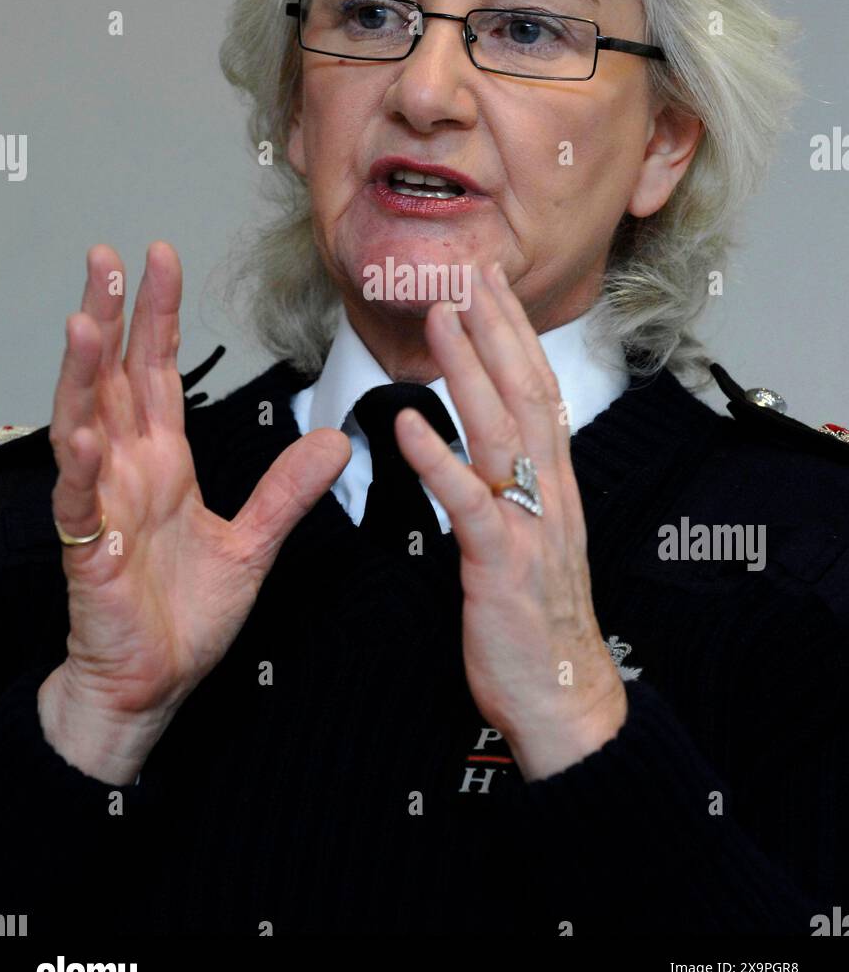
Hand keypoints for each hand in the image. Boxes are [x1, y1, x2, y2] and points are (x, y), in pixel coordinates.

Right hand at [39, 241, 349, 781]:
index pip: (156, 372)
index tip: (160, 258)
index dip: (158, 315)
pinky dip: (81, 465)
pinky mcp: (88, 550)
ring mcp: (101, 505)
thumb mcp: (253, 543)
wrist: (152, 683)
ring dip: (83, 372)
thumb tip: (334, 439)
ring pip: (84, 423)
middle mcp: (126, 470)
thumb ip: (288, 490)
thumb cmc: (184, 616)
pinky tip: (86, 432)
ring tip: (85, 319)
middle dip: (110, 316)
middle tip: (108, 256)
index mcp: (161, 462)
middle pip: (114, 378)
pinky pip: (81, 500)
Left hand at [394, 261, 626, 780]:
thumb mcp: (531, 536)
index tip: (490, 287)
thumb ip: (511, 485)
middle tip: (468, 274)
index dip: (514, 334)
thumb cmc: (536, 618)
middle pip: (525, 393)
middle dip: (497, 329)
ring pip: (500, 432)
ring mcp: (529, 524)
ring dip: (468, 372)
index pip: (537, 390)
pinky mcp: (501, 563)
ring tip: (439, 321)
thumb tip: (480, 445)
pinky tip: (408, 424)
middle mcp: (549, 492)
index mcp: (553, 483)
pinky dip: (438, 459)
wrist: (562, 696)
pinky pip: (467, 503)